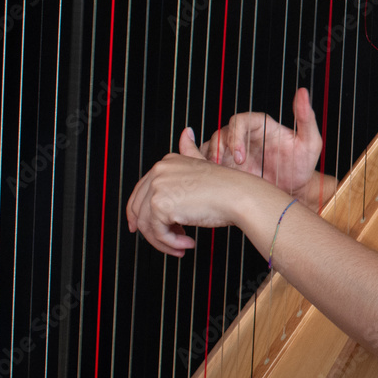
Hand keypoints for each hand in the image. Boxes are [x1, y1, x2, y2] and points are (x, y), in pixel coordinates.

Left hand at [126, 127, 251, 256]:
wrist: (239, 195)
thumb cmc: (227, 186)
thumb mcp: (204, 164)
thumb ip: (190, 151)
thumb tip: (186, 132)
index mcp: (166, 162)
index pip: (140, 191)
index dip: (139, 214)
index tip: (143, 229)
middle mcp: (158, 171)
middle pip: (138, 209)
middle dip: (151, 231)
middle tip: (168, 243)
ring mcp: (157, 187)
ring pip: (146, 225)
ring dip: (164, 241)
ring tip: (182, 246)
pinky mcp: (159, 206)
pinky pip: (158, 233)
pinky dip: (171, 243)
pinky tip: (188, 243)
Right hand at [198, 88, 321, 197]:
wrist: (296, 190)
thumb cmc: (303, 164)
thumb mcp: (310, 142)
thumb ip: (306, 117)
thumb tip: (302, 92)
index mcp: (260, 125)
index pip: (239, 121)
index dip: (235, 136)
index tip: (240, 157)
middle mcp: (244, 135)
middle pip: (221, 133)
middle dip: (220, 150)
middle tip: (226, 167)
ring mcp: (233, 151)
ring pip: (211, 147)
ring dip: (209, 159)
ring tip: (218, 175)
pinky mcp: (227, 167)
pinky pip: (208, 163)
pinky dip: (206, 169)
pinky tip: (215, 182)